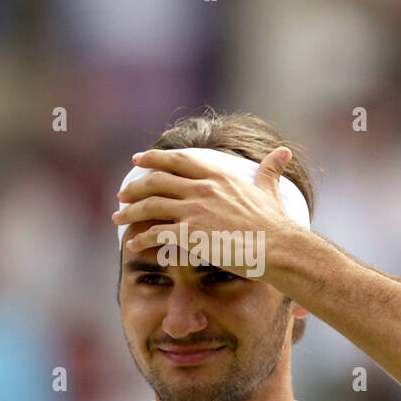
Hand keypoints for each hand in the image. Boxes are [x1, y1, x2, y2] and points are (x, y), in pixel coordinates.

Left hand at [112, 147, 295, 278]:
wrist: (277, 248)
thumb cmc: (276, 224)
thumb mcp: (270, 190)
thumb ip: (270, 170)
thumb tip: (282, 152)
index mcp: (217, 175)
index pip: (176, 160)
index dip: (153, 158)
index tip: (137, 159)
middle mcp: (201, 188)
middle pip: (156, 181)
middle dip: (134, 187)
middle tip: (121, 195)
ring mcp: (193, 210)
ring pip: (149, 206)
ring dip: (129, 212)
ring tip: (117, 218)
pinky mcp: (189, 235)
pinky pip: (155, 234)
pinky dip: (140, 239)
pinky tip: (132, 244)